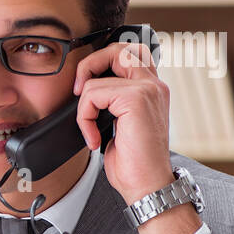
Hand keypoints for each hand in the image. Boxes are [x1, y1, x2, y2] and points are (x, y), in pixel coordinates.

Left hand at [71, 40, 175, 203]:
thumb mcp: (119, 125)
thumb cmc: (133, 162)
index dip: (103, 62)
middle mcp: (154, 85)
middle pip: (119, 48)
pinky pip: (92, 95)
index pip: (129, 54)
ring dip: (84, 107)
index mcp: (152, 89)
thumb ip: (111, 103)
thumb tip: (85, 92)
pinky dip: (84, 118)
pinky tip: (95, 138)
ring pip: (97, 77)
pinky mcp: (136, 99)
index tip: (86, 90)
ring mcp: (148, 90)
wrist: (147, 185)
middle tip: (80, 92)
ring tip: (91, 129)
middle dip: (90, 64)